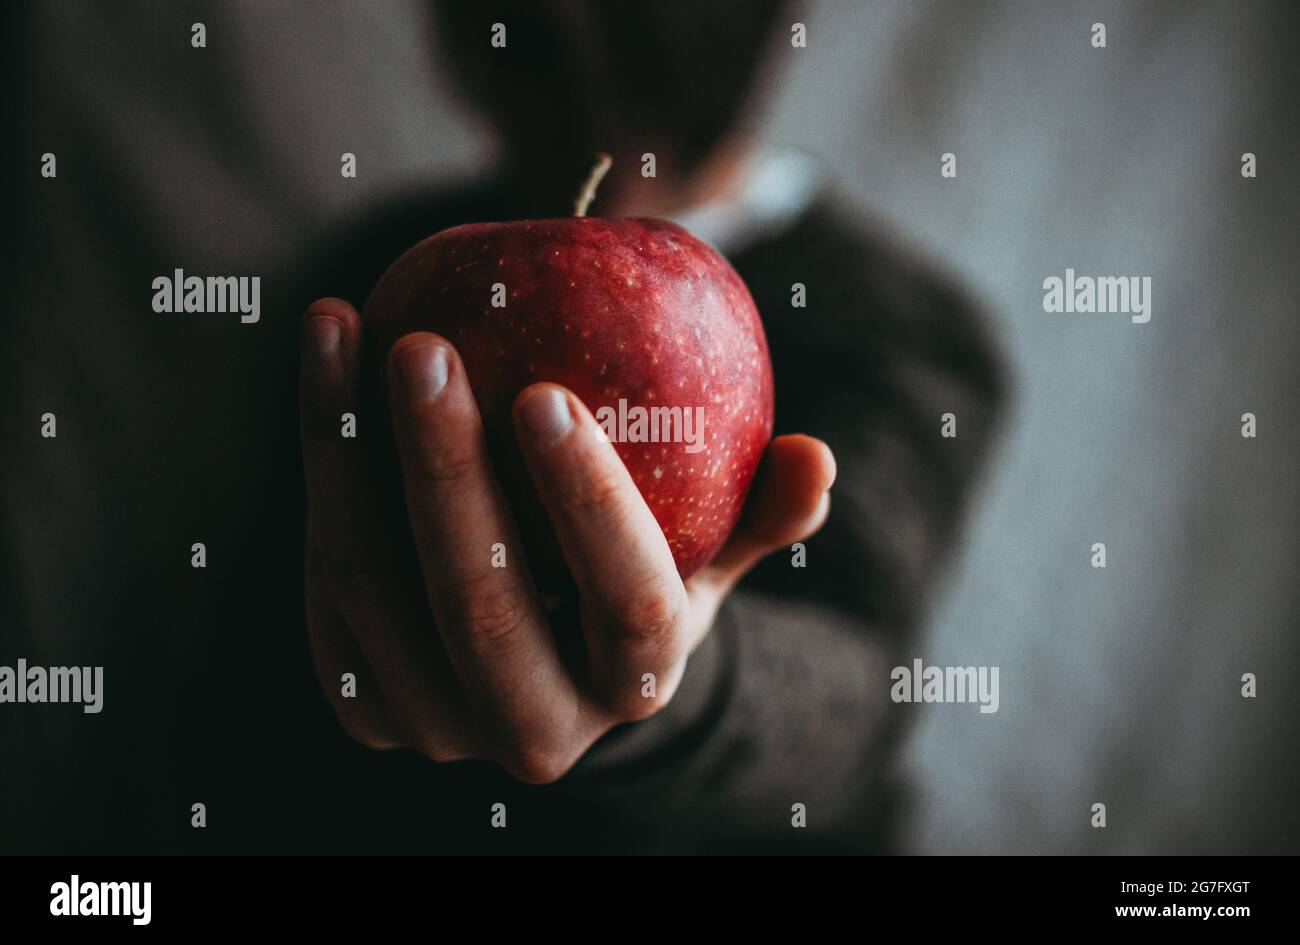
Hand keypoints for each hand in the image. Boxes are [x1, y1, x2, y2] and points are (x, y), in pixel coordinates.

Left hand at [299, 297, 835, 781]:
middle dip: (446, 471)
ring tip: (342, 325)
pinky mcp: (364, 704)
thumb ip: (761, 509)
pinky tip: (324, 373)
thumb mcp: (711, 548)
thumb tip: (816, 457)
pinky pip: (326, 586)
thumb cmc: (641, 577)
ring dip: (347, 455)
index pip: (627, 600)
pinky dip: (320, 476)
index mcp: (636, 684)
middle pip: (483, 608)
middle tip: (423, 346)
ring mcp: (437, 728)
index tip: (547, 390)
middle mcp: (536, 729)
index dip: (590, 503)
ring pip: (376, 592)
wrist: (549, 667)